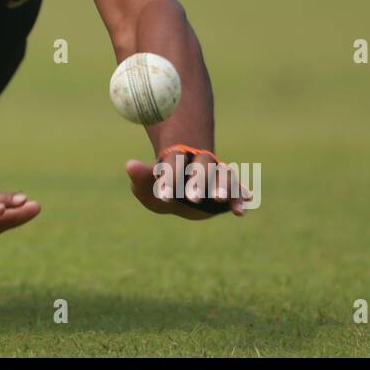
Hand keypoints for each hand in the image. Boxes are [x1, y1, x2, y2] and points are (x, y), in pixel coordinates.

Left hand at [126, 152, 250, 219]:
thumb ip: (140, 177)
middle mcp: (200, 162)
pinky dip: (239, 198)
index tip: (164, 196)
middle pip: (203, 164)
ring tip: (219, 199)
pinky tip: (239, 211)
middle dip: (199, 180)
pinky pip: (237, 190)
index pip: (175, 161)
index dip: (170, 176)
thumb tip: (130, 165)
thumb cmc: (159, 188)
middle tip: (193, 198)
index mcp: (178, 157)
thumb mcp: (146, 186)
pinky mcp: (228, 189)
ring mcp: (216, 174)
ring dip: (223, 186)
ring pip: (224, 174)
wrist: (178, 195)